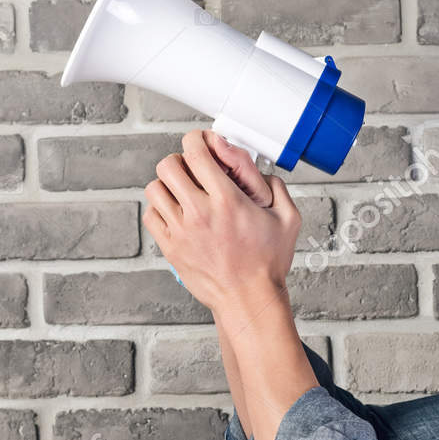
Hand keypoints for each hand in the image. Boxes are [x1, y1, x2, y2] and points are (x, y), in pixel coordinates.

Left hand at [144, 129, 300, 314]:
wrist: (248, 300)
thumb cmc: (267, 264)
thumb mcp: (288, 220)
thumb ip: (277, 188)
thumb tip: (263, 172)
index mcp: (228, 200)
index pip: (195, 151)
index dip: (196, 139)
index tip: (202, 144)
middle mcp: (200, 213)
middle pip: (169, 165)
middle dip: (181, 160)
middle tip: (192, 169)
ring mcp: (181, 231)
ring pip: (155, 188)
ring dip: (168, 184)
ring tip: (183, 192)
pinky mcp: (170, 247)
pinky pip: (150, 215)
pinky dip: (159, 208)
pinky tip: (176, 213)